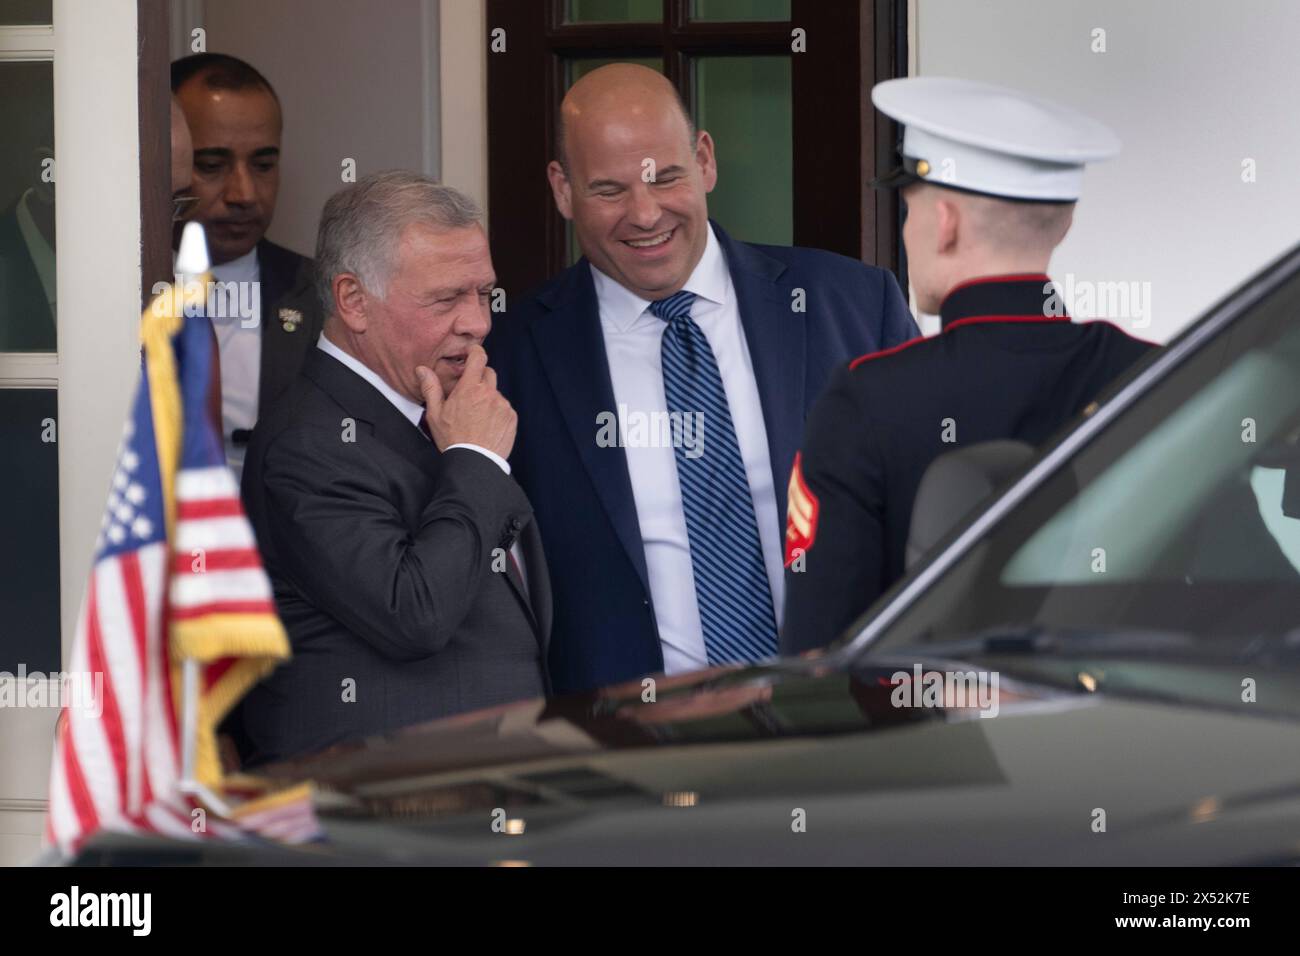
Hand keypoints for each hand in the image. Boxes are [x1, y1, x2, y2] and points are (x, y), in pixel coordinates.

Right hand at [417, 345, 516, 459]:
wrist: (474, 462)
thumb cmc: (453, 439)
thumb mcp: (435, 414)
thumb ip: (431, 388)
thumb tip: (422, 370)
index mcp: (470, 388)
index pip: (478, 357)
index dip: (475, 352)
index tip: (471, 354)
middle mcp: (489, 393)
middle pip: (488, 373)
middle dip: (479, 378)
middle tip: (469, 394)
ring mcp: (503, 405)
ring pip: (496, 393)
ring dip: (488, 398)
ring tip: (477, 417)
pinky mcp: (511, 417)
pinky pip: (505, 408)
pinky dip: (497, 412)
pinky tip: (487, 425)